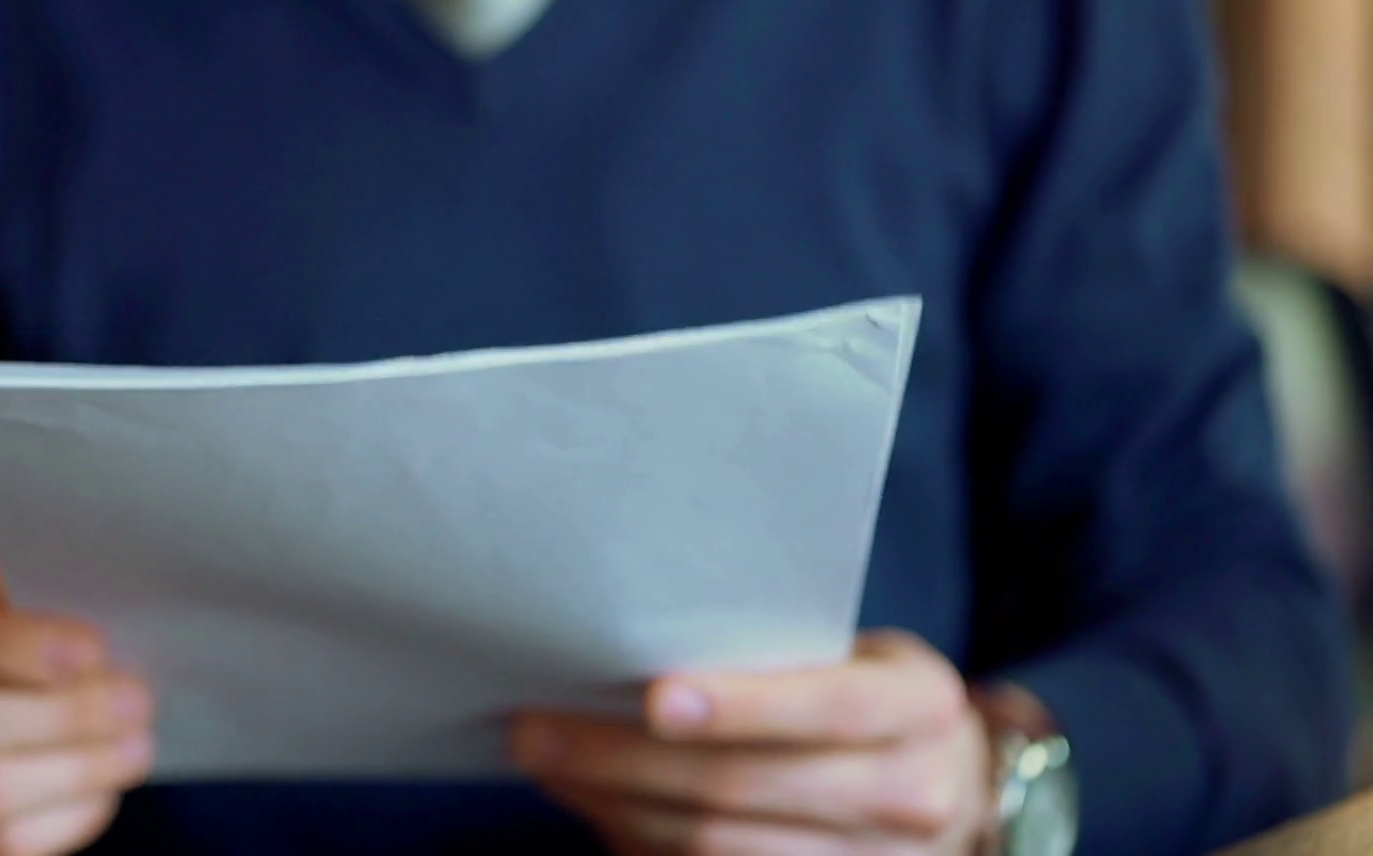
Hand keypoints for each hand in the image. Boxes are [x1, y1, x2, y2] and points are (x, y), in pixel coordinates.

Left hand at [513, 631, 992, 855]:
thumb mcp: (859, 658)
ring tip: (547, 767)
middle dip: (625, 761)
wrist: (950, 786)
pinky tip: (591, 809)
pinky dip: (639, 843)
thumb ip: (779, 656)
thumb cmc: (872, 698)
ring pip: (716, 848)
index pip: (824, 706)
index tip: (654, 697)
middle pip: (744, 788)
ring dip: (614, 807)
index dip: (739, 707)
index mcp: (918, 710)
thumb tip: (635, 649)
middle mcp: (909, 795)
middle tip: (535, 731)